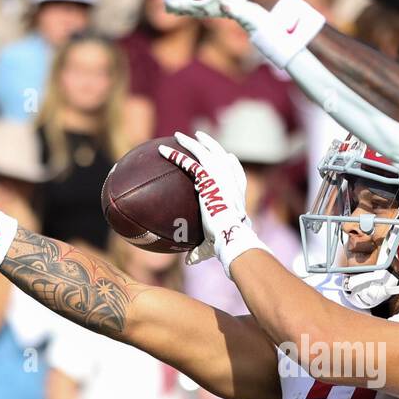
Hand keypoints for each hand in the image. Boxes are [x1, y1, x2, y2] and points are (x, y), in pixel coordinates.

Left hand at [158, 130, 269, 276]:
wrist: (230, 233)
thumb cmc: (226, 241)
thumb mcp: (213, 244)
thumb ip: (200, 250)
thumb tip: (188, 262)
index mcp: (237, 192)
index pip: (236, 173)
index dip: (232, 165)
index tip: (228, 158)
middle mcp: (230, 180)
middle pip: (221, 155)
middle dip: (211, 145)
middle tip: (201, 138)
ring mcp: (220, 176)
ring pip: (204, 152)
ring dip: (191, 142)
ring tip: (179, 136)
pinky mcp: (207, 177)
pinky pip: (188, 162)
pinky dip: (174, 155)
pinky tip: (161, 150)